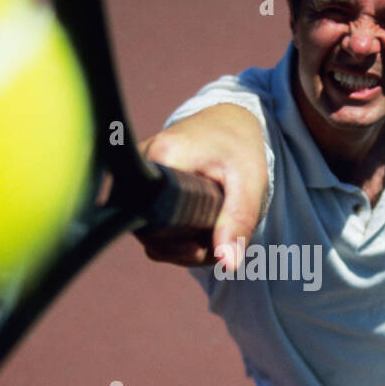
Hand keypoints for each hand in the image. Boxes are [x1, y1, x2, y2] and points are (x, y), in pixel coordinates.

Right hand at [137, 104, 268, 269]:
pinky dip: (176, 237)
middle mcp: (139, 167)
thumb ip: (239, 221)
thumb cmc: (239, 146)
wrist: (228, 121)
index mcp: (163, 158)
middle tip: (220, 239)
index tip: (208, 244)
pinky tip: (199, 229)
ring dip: (183, 246)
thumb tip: (228, 264)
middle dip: (188, 249)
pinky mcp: (139, 188)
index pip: (159, 224)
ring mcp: (134, 178)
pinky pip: (151, 227)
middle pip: (152, 234)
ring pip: (151, 235)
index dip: (183, 245)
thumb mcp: (250, 181)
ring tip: (213, 232)